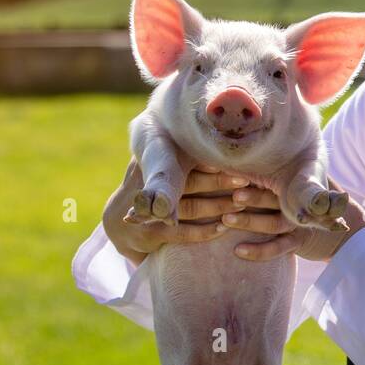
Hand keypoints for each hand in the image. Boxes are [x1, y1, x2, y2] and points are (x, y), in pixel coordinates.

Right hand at [103, 159, 247, 265]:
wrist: (120, 227)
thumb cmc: (152, 190)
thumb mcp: (160, 167)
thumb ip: (181, 152)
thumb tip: (223, 131)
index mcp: (148, 160)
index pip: (178, 156)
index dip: (204, 159)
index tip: (229, 158)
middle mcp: (142, 182)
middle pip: (186, 180)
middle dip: (217, 180)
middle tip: (245, 178)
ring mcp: (143, 210)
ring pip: (188, 206)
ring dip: (218, 205)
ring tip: (242, 202)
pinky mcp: (147, 233)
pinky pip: (181, 232)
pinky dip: (205, 230)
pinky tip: (224, 227)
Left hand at [220, 176, 364, 262]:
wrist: (343, 226)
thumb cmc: (311, 195)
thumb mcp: (301, 174)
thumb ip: (275, 164)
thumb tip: (238, 147)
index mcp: (298, 180)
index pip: (276, 173)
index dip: (256, 172)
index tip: (231, 168)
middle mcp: (299, 200)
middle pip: (274, 197)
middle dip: (253, 196)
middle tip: (233, 194)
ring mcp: (300, 222)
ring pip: (273, 222)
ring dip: (250, 221)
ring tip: (226, 219)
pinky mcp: (299, 241)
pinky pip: (279, 247)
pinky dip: (259, 250)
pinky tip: (238, 251)